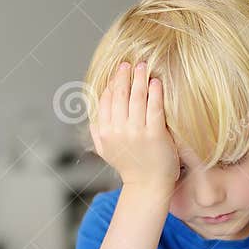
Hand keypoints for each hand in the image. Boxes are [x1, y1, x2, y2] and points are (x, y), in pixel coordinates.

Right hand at [90, 62, 178, 196]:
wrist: (148, 185)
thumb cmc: (129, 166)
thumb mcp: (106, 151)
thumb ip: (97, 132)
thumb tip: (93, 116)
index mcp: (104, 132)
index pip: (105, 101)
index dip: (110, 85)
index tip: (116, 74)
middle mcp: (118, 130)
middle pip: (119, 96)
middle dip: (123, 76)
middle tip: (127, 63)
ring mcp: (137, 132)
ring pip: (136, 98)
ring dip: (138, 79)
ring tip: (142, 66)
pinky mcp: (155, 134)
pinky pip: (154, 107)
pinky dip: (154, 92)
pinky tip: (156, 82)